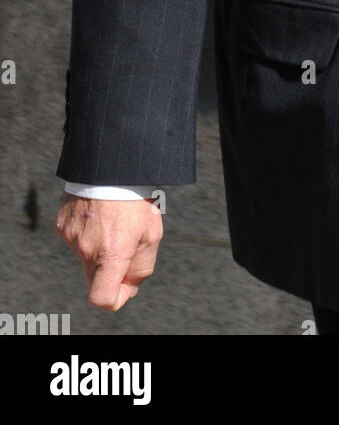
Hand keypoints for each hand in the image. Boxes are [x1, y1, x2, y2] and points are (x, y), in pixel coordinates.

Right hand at [55, 195, 163, 309]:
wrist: (112, 165)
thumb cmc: (136, 199)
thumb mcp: (152, 233)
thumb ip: (141, 267)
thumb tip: (129, 287)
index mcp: (111, 253)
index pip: (102, 297)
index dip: (116, 298)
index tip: (126, 285)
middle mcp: (87, 248)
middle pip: (95, 277)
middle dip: (110, 269)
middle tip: (126, 243)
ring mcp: (71, 236)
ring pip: (85, 256)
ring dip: (98, 247)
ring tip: (112, 220)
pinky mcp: (62, 224)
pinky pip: (75, 238)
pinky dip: (87, 232)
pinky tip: (99, 213)